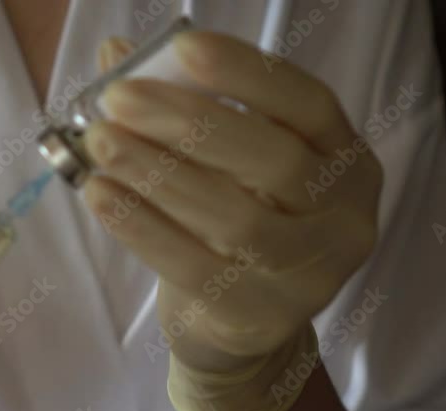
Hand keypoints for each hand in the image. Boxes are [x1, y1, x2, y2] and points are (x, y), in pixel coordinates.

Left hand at [86, 32, 380, 372]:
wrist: (240, 328)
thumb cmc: (233, 227)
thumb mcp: (224, 167)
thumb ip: (186, 109)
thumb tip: (116, 57)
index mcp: (345, 162)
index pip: (309, 106)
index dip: (249, 74)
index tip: (185, 47)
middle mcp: (344, 219)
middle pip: (274, 160)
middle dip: (189, 122)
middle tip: (119, 98)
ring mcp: (310, 278)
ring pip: (236, 219)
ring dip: (159, 173)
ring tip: (100, 142)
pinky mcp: (260, 320)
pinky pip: (196, 270)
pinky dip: (143, 228)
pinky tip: (100, 195)